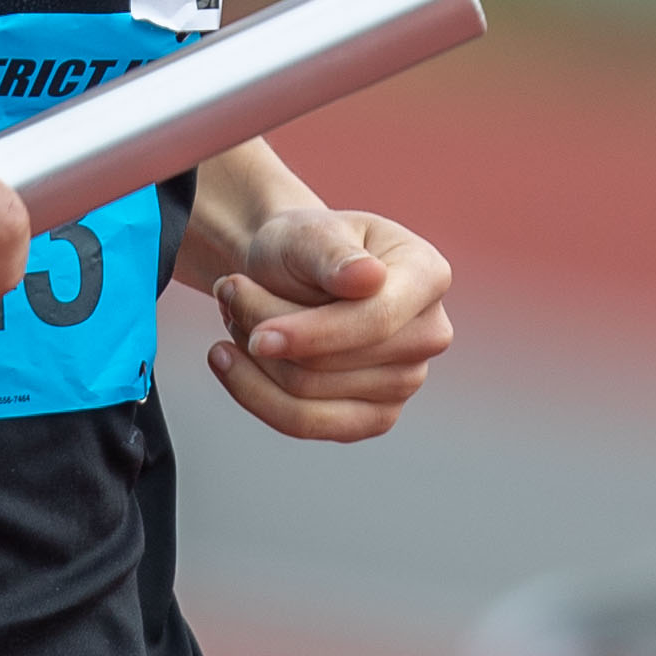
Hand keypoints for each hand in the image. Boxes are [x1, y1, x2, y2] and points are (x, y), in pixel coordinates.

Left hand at [206, 207, 450, 442]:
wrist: (286, 270)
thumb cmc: (301, 246)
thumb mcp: (307, 231)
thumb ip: (331, 253)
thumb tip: (368, 278)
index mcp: (427, 274)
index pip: (374, 320)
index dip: (311, 333)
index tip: (256, 334)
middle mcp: (429, 334)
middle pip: (329, 362)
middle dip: (262, 327)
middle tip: (228, 289)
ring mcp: (406, 382)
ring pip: (306, 395)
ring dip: (252, 357)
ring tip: (233, 312)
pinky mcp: (374, 417)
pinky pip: (304, 423)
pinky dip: (254, 392)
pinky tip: (226, 358)